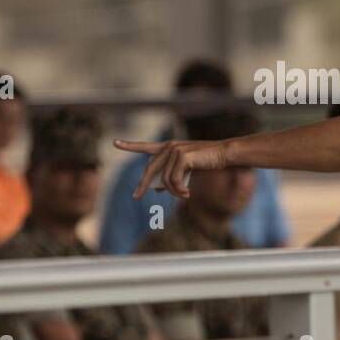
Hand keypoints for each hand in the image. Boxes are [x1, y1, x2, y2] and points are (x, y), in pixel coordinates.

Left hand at [113, 137, 229, 199]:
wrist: (224, 155)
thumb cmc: (207, 162)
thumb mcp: (185, 170)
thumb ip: (170, 176)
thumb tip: (156, 189)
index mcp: (169, 147)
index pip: (146, 146)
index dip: (130, 145)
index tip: (115, 143)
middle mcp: (169, 146)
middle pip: (150, 169)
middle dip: (142, 185)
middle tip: (136, 197)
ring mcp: (174, 150)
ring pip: (164, 180)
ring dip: (174, 192)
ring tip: (185, 196)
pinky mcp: (181, 155)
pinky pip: (173, 181)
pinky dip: (180, 191)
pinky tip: (188, 194)